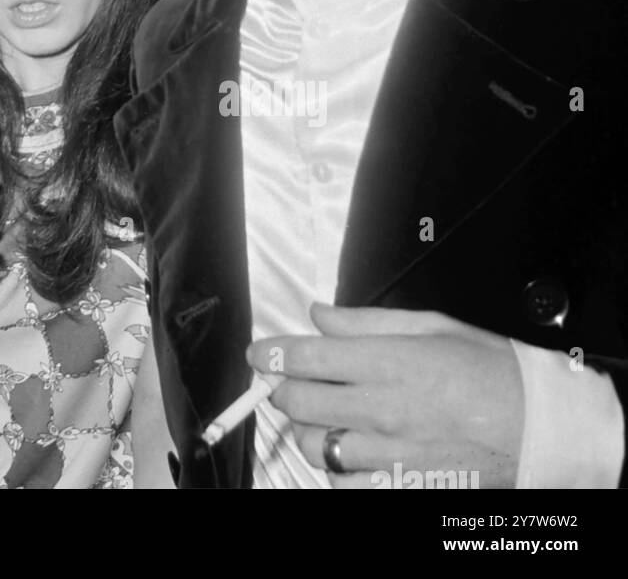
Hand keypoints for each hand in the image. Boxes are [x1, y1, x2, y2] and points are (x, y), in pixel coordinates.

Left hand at [247, 304, 522, 487]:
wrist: (539, 428)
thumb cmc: (492, 374)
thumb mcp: (430, 327)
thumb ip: (365, 322)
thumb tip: (320, 314)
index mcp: (388, 363)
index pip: (305, 358)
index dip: (271, 353)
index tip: (261, 354)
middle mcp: (382, 410)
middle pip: (299, 402)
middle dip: (283, 389)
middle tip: (287, 382)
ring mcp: (391, 455)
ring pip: (315, 446)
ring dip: (307, 429)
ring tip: (321, 417)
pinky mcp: (402, 487)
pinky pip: (344, 486)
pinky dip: (336, 470)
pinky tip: (347, 452)